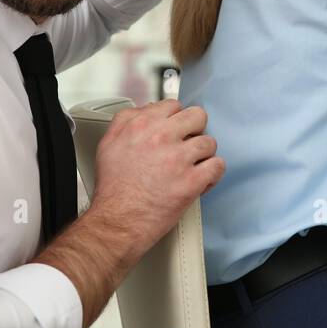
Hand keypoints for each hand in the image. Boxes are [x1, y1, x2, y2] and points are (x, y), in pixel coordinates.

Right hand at [89, 100, 225, 250]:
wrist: (118, 221)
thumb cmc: (113, 189)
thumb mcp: (109, 143)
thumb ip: (127, 121)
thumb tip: (146, 111)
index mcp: (140, 125)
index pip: (173, 106)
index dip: (176, 119)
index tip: (176, 130)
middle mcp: (160, 137)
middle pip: (197, 116)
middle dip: (194, 130)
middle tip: (188, 144)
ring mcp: (178, 158)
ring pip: (209, 143)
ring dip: (203, 155)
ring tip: (192, 166)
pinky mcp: (191, 181)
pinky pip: (217, 166)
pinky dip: (213, 174)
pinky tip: (202, 180)